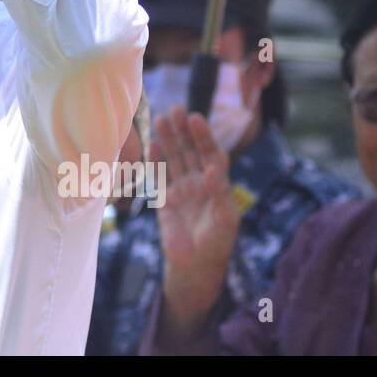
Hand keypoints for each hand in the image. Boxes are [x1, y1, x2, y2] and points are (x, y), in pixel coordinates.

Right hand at [153, 106, 238, 339]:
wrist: (194, 267)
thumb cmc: (216, 243)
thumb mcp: (225, 219)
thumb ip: (220, 192)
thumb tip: (214, 167)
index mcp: (217, 184)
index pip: (211, 154)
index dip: (203, 136)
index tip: (195, 118)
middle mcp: (199, 182)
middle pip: (191, 150)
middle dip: (183, 131)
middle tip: (175, 109)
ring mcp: (181, 188)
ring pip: (174, 158)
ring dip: (168, 139)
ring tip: (161, 118)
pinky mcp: (164, 199)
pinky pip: (159, 175)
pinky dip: (155, 160)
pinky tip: (151, 145)